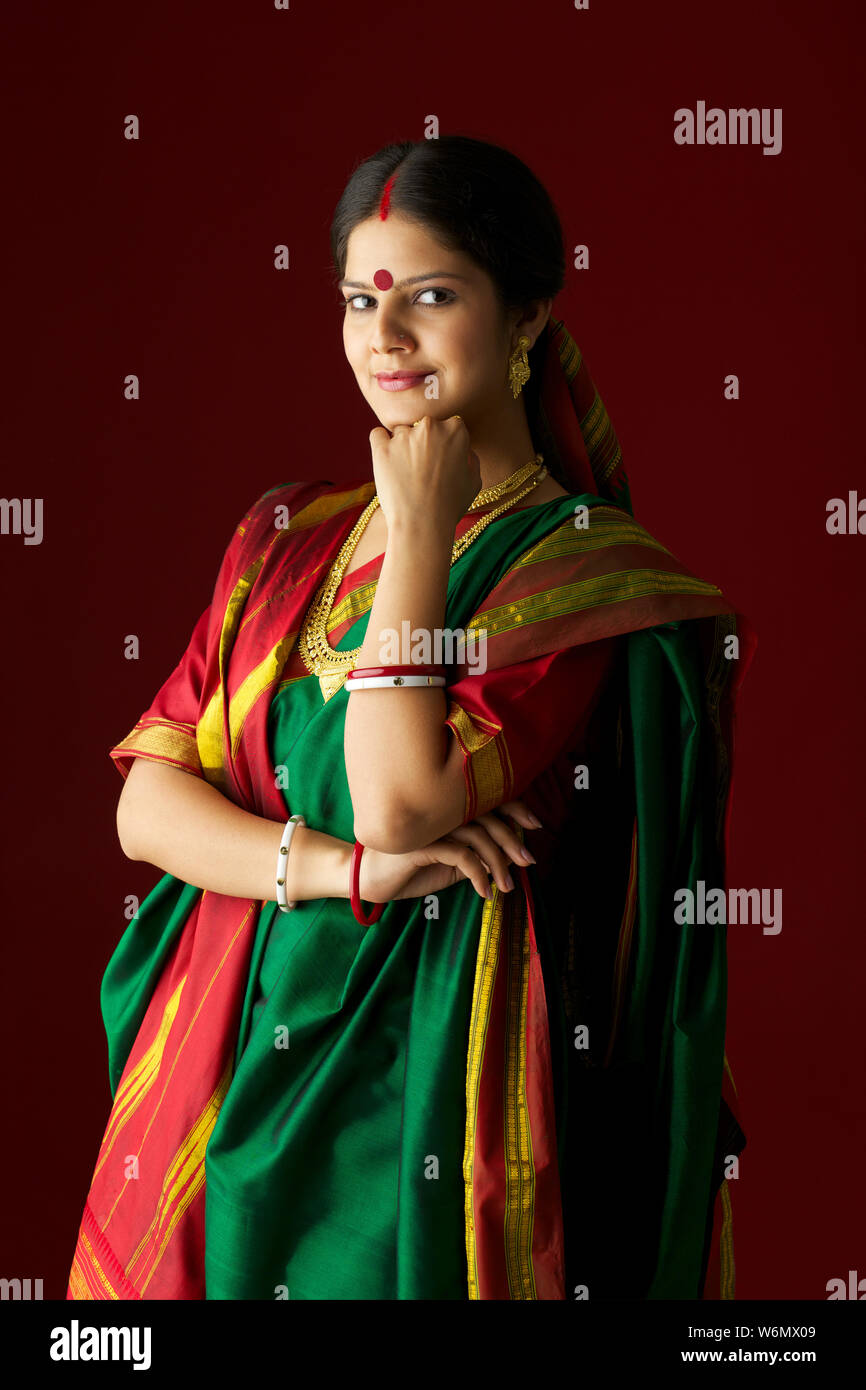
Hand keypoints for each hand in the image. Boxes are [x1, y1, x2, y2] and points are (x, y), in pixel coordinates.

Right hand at [358, 799, 541, 903]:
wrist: (368, 881)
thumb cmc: (410, 870)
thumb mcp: (451, 865)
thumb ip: (477, 856)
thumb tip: (511, 857)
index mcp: (447, 807)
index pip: (487, 797)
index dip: (514, 807)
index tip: (535, 825)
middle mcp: (438, 808)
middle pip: (488, 814)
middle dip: (513, 839)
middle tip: (529, 863)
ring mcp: (428, 823)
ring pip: (477, 834)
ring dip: (498, 863)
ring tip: (506, 887)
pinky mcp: (419, 842)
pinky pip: (461, 854)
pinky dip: (478, 874)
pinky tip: (484, 891)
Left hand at [369, 413, 480, 532]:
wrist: (422, 525)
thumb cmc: (450, 507)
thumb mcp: (474, 482)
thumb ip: (470, 458)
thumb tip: (463, 450)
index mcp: (455, 430)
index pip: (449, 425)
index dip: (445, 443)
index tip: (441, 460)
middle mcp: (430, 427)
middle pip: (424, 426)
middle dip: (423, 442)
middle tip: (422, 468)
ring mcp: (404, 436)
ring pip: (401, 431)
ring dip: (402, 446)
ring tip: (405, 473)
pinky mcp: (381, 448)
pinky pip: (378, 435)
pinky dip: (381, 444)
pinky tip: (387, 461)